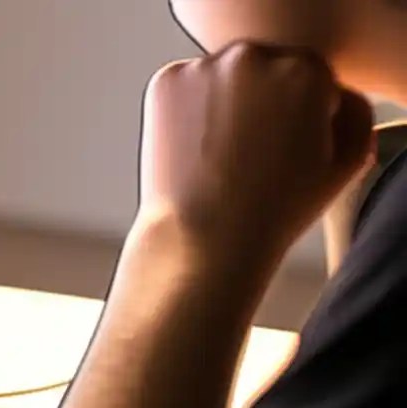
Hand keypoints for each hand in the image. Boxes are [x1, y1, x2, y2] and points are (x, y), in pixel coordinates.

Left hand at [138, 41, 373, 273]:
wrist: (206, 239)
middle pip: (264, 68)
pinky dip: (186, 109)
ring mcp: (204, 67)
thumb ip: (352, 113)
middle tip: (251, 152)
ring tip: (220, 155)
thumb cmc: (275, 210)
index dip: (298, 114)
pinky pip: (184, 85)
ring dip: (223, 101)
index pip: (308, 75)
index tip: (285, 146)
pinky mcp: (166, 83)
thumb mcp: (344, 164)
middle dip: (261, 101)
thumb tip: (333, 92)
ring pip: (222, 76)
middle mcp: (255, 57)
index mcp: (307, 71)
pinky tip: (192, 149)